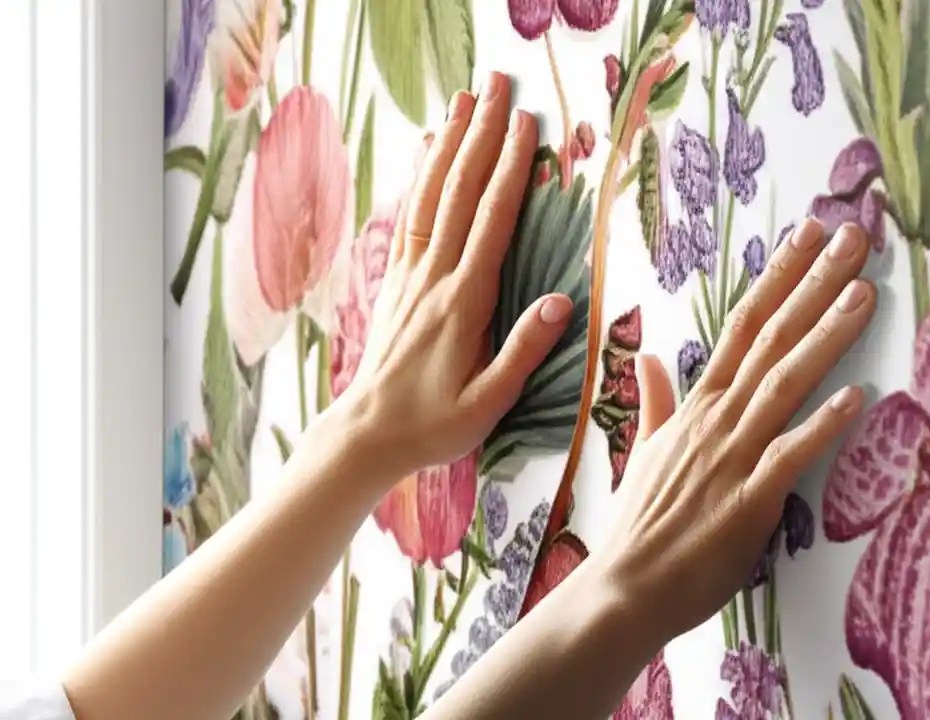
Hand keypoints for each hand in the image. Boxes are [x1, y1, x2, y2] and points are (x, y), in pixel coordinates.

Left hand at [332, 72, 571, 478]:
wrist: (366, 435)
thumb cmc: (433, 426)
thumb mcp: (488, 402)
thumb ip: (524, 351)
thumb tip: (563, 303)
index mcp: (464, 303)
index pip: (491, 222)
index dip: (510, 170)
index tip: (526, 125)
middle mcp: (434, 278)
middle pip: (459, 193)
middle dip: (481, 136)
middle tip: (498, 86)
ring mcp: (411, 276)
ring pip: (430, 196)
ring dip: (448, 145)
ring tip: (463, 100)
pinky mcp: (396, 282)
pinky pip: (409, 219)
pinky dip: (420, 179)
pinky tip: (426, 152)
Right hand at [597, 219, 875, 640]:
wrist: (625, 587)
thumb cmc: (639, 526)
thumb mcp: (646, 451)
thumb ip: (655, 400)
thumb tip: (648, 354)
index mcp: (696, 407)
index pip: (741, 327)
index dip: (777, 279)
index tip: (807, 237)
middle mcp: (717, 419)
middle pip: (770, 338)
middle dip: (812, 283)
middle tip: (853, 235)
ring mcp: (733, 456)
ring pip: (784, 383)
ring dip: (824, 336)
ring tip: (863, 292)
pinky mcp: (750, 500)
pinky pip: (790, 455)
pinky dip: (821, 426)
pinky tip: (856, 397)